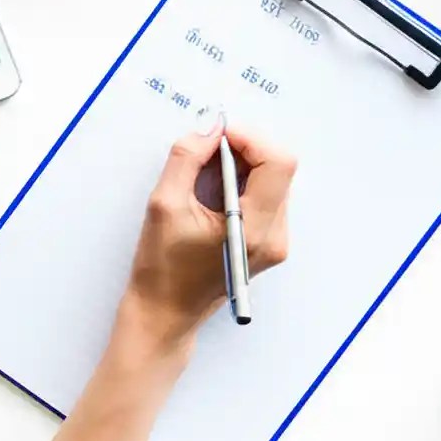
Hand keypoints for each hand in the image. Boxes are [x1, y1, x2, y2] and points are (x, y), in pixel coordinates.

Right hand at [117, 122, 295, 353]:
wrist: (165, 314)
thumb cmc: (161, 269)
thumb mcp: (164, 205)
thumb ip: (186, 158)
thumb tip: (208, 127)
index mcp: (254, 230)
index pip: (278, 164)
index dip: (250, 138)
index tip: (218, 133)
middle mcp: (274, 236)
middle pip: (279, 168)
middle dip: (244, 148)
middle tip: (207, 146)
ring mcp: (275, 241)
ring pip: (273, 178)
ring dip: (242, 163)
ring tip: (205, 172)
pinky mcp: (268, 241)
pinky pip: (265, 194)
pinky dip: (242, 180)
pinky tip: (213, 190)